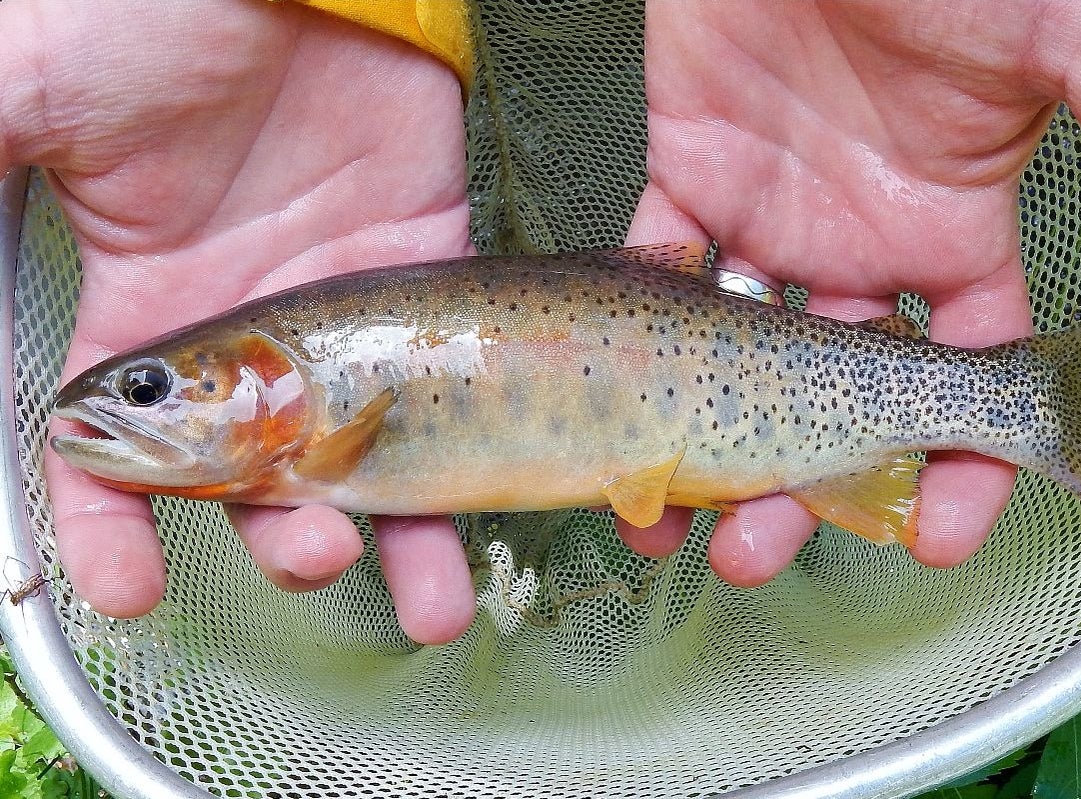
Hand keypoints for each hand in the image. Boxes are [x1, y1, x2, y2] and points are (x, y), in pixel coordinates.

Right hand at [1, 1, 476, 642]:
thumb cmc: (158, 13)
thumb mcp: (28, 93)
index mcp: (147, 316)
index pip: (118, 457)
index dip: (111, 528)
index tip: (126, 587)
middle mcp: (247, 341)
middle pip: (264, 482)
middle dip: (287, 541)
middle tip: (314, 558)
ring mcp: (343, 321)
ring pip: (370, 460)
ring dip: (400, 542)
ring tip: (433, 600)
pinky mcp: (425, 286)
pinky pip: (452, 387)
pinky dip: (470, 459)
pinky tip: (488, 514)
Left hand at [624, 0, 1080, 581]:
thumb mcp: (1067, 41)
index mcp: (953, 239)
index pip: (967, 382)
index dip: (958, 467)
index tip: (933, 538)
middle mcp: (862, 252)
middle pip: (836, 397)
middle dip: (807, 482)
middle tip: (766, 552)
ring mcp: (772, 224)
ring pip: (740, 359)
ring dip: (711, 439)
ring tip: (680, 516)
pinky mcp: (689, 184)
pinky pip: (661, 275)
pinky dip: (643, 339)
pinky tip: (625, 406)